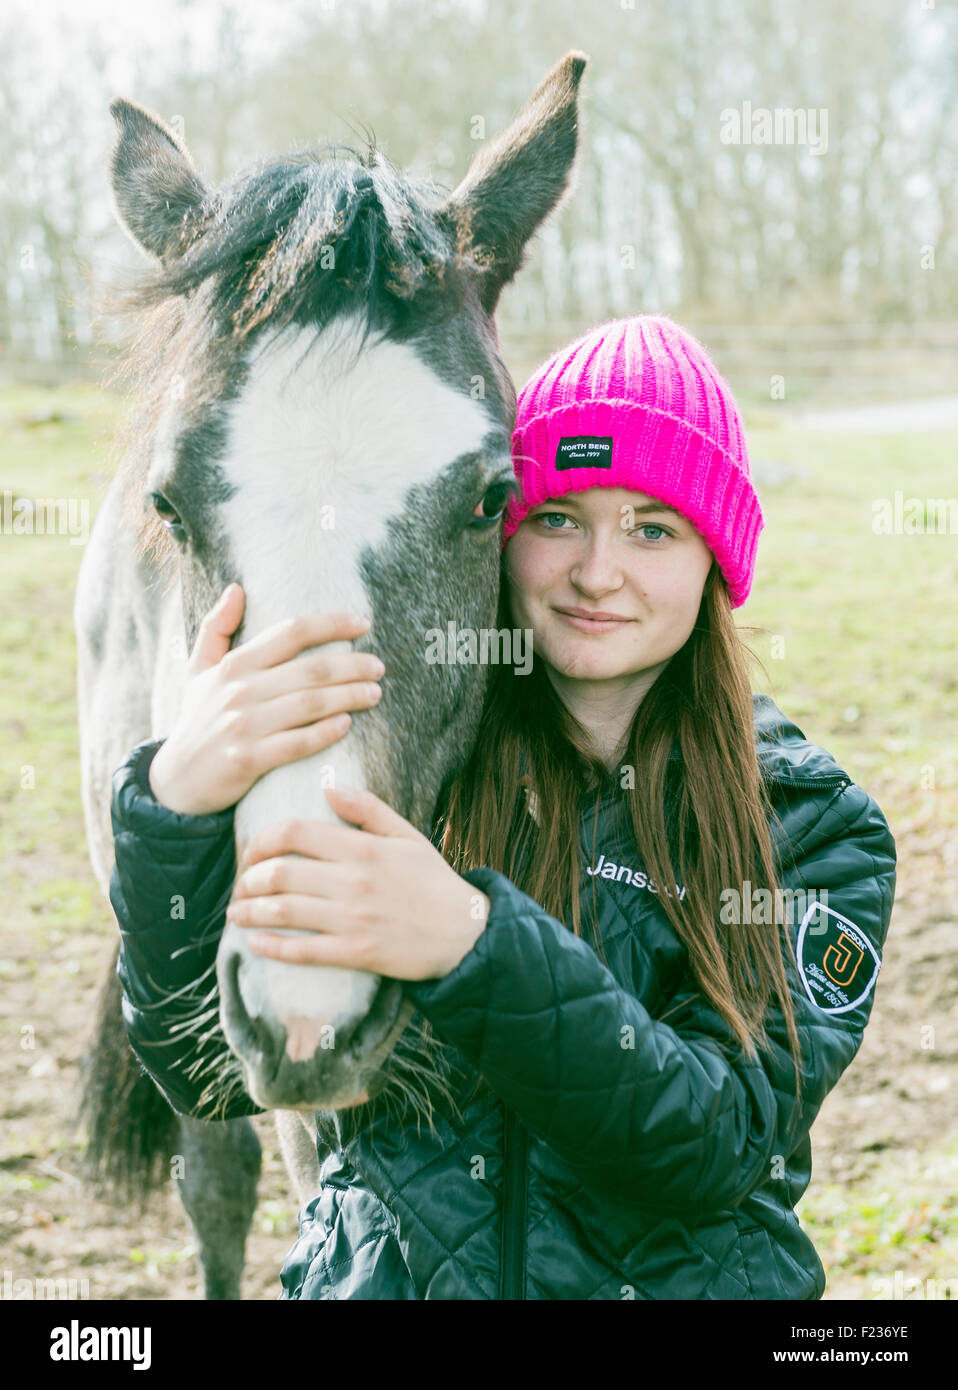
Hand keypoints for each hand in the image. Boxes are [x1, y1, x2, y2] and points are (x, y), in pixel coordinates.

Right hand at [148, 584, 385, 815]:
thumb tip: (236, 588)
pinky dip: (324, 733)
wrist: (175, 781)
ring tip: (375, 692)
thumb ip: (216, 627)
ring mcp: (243, 726)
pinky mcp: (247, 760)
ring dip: (348, 696)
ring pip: (308, 704)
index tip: (363, 624)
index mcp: (234, 665)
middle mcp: (239, 691)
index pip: (290, 633)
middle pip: (309, 669)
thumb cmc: (196, 721)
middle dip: (351, 665)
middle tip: (379, 666)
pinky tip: (347, 724)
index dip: (330, 624)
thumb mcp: (197, 670)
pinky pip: (295, 744)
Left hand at [224, 786, 491, 981]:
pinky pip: (303, 951)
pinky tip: (255, 944)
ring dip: (251, 912)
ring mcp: (352, 920)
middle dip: (248, 879)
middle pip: (280, 873)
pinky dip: (272, 947)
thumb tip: (329, 787)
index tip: (251, 851)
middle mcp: (353, 881)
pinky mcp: (356, 954)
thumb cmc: (434, 882)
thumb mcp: (407, 836)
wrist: (465, 933)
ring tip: (237, 913)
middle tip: (240, 885)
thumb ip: (368, 809)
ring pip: (284, 912)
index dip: (262, 840)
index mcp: (363, 848)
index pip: (294, 834)